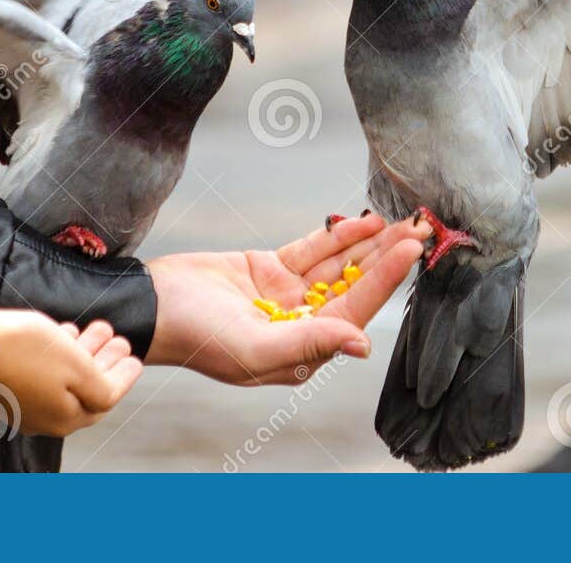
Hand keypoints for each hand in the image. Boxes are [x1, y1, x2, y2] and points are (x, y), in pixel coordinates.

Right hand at [0, 311, 143, 436]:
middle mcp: (46, 418)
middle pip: (86, 388)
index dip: (124, 374)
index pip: (107, 397)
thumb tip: (113, 392)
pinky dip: (59, 354)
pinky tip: (62, 334)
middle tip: (117, 338)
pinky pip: (42, 373)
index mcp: (67, 417)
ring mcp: (24, 405)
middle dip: (105, 360)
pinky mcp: (6, 388)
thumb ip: (101, 385)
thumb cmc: (24, 354)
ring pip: (64, 378)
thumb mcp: (76, 367)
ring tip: (94, 328)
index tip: (135, 357)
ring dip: (83, 352)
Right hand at [143, 213, 430, 383]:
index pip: (355, 311)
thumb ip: (310, 343)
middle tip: (420, 229)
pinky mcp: (270, 269)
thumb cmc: (195, 337)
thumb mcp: (254, 347)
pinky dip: (338, 236)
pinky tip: (364, 220)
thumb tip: (362, 344)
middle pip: (355, 286)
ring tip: (401, 219)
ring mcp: (287, 296)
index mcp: (302, 352)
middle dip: (387, 258)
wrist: (150, 306)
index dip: (385, 280)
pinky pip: (313, 251)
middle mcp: (301, 324)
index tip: (411, 251)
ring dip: (369, 243)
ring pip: (339, 265)